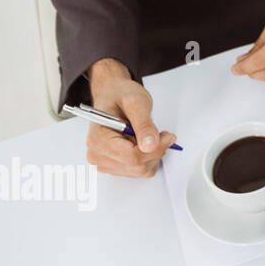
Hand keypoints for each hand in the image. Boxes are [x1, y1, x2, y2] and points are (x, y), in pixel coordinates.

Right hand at [84, 58, 177, 176]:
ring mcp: (104, 162)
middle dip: (155, 151)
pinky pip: (138, 170)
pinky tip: (143, 142)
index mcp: (98, 139)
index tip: (167, 137)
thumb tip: (150, 145)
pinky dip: (147, 157)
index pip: (132, 158)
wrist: (113, 94)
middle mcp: (97, 154)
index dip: (155, 149)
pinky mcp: (114, 165)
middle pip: (137, 166)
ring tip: (147, 134)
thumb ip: (144, 125)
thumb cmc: (120, 96)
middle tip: (161, 133)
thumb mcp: (137, 103)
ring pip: (140, 170)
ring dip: (152, 154)